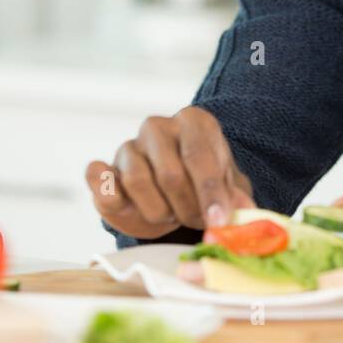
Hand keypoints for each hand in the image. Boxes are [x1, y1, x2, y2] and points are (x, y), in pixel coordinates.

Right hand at [86, 106, 254, 239]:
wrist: (174, 193)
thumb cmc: (205, 184)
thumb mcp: (228, 188)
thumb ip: (235, 199)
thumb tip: (243, 214)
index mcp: (193, 122)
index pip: (200, 157)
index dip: (210, 193)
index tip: (218, 220)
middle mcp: (158, 126)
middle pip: (170, 174)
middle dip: (186, 208)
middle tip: (195, 221)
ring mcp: (128, 146)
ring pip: (138, 183)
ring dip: (158, 212)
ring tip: (171, 214)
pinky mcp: (103, 168)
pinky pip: (99, 179)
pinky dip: (110, 197)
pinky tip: (125, 206)